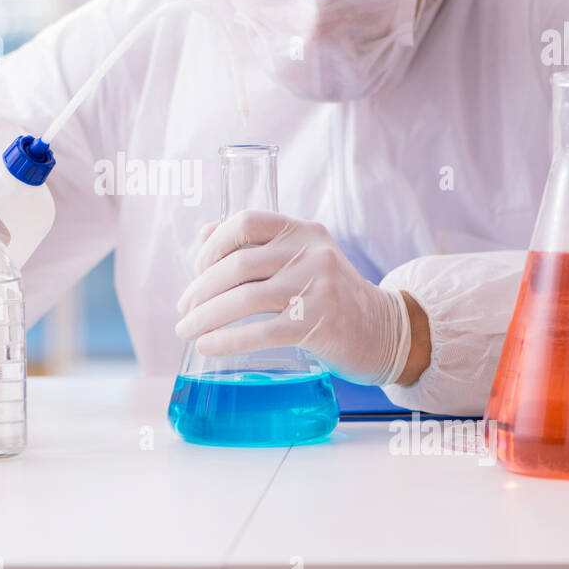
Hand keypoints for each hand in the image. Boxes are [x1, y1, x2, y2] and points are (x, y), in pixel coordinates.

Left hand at [174, 211, 416, 384]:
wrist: (384, 331)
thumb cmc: (330, 296)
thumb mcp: (300, 259)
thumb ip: (257, 245)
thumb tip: (204, 234)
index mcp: (303, 231)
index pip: (246, 222)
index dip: (212, 245)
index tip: (196, 271)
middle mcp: (311, 253)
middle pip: (238, 264)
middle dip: (200, 290)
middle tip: (183, 310)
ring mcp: (318, 287)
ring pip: (244, 298)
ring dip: (205, 316)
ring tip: (186, 330)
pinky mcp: (319, 323)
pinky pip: (261, 331)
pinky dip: (226, 340)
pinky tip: (207, 346)